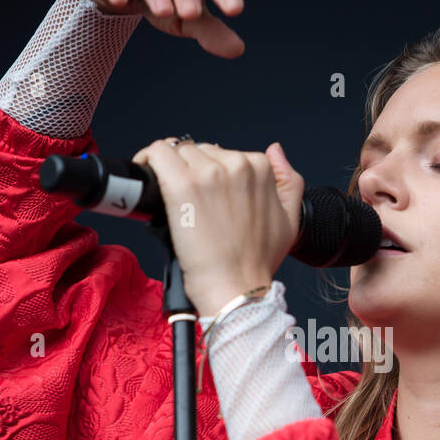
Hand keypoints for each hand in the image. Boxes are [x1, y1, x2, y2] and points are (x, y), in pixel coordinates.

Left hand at [132, 139, 304, 315]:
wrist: (237, 288)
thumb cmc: (257, 262)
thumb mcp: (290, 220)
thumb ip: (289, 181)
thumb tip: (274, 151)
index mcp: (260, 169)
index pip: (224, 153)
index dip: (210, 172)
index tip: (204, 193)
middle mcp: (237, 165)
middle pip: (200, 151)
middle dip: (192, 172)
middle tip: (189, 204)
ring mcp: (208, 173)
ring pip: (178, 153)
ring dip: (171, 171)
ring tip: (171, 200)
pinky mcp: (183, 185)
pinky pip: (158, 153)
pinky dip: (149, 160)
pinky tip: (149, 178)